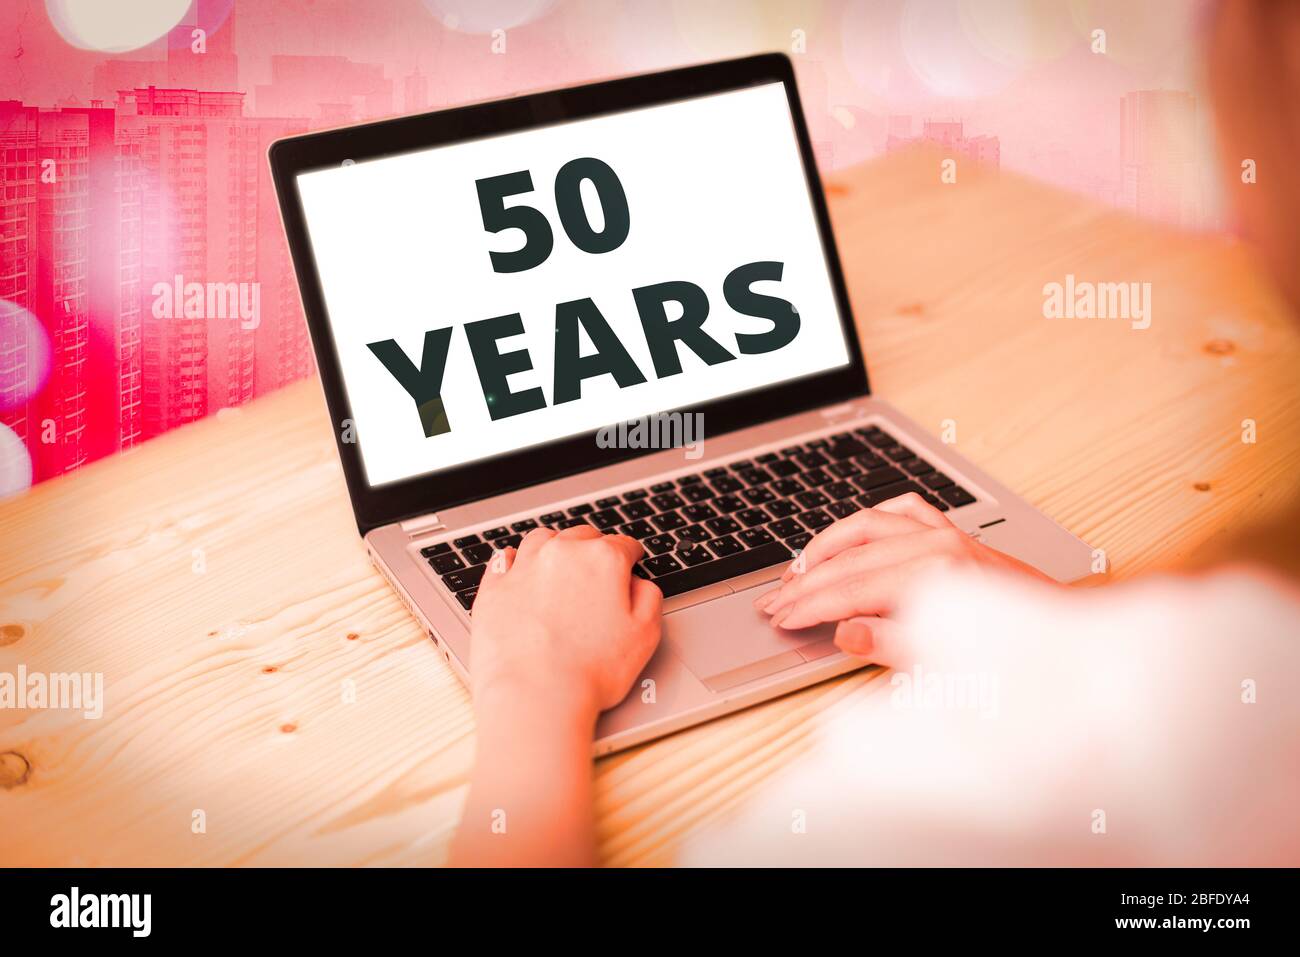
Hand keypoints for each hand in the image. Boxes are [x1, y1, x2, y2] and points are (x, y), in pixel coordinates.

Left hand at [470, 524, 662, 716]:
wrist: (535, 694)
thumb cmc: (591, 671)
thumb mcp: (646, 634)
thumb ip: (649, 596)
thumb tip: (638, 583)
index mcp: (602, 560)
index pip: (623, 545)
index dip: (631, 555)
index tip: (630, 561)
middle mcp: (562, 554)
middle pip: (582, 537)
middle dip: (593, 548)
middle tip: (597, 570)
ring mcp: (524, 568)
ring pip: (542, 540)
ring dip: (554, 547)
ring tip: (558, 566)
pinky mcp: (494, 588)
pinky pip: (502, 560)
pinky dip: (513, 562)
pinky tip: (518, 570)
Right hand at [753, 492, 1052, 653]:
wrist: (1071, 650)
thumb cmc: (1011, 664)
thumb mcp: (943, 671)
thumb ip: (887, 645)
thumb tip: (841, 631)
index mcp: (933, 578)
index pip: (848, 590)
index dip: (807, 606)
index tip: (780, 620)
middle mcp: (938, 546)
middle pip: (850, 558)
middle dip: (804, 581)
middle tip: (773, 602)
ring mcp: (947, 535)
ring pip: (867, 524)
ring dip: (826, 546)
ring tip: (796, 569)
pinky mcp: (955, 533)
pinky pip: (904, 510)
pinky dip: (872, 519)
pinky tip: (852, 535)